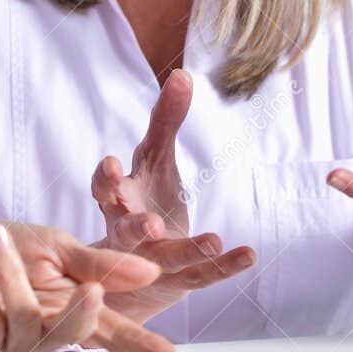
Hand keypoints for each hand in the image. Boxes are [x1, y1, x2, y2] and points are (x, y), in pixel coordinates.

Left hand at [0, 221, 176, 351]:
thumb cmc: (16, 250)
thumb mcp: (61, 247)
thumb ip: (99, 263)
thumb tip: (149, 272)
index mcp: (76, 309)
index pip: (115, 332)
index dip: (141, 344)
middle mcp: (51, 333)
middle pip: (76, 337)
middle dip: (82, 314)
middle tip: (91, 289)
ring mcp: (18, 346)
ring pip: (26, 322)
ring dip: (11, 275)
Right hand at [91, 70, 254, 323]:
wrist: (140, 269)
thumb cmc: (146, 199)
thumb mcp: (154, 159)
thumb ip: (165, 120)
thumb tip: (181, 73)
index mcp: (118, 199)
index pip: (103, 189)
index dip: (105, 179)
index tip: (111, 164)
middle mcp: (130, 232)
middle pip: (126, 230)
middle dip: (134, 225)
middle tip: (150, 222)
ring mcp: (155, 259)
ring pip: (167, 257)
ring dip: (188, 248)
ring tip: (212, 239)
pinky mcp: (183, 278)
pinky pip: (205, 274)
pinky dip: (226, 265)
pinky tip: (249, 254)